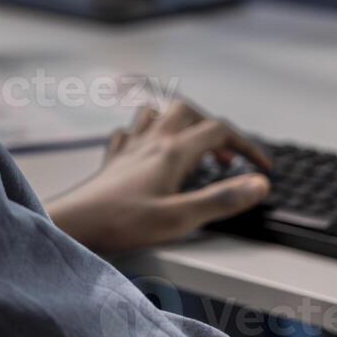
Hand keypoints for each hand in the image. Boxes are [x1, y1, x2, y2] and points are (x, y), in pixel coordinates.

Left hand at [45, 101, 271, 253]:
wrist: (74, 224)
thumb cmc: (121, 223)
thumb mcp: (180, 218)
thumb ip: (221, 200)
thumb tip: (258, 185)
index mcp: (172, 151)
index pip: (220, 132)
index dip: (247, 146)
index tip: (262, 167)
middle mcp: (151, 141)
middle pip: (189, 112)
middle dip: (214, 129)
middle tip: (226, 159)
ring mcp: (130, 147)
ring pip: (157, 113)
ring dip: (179, 123)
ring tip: (191, 147)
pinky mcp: (113, 160)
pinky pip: (130, 132)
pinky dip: (146, 134)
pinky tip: (148, 150)